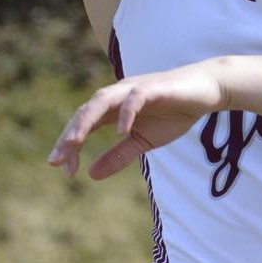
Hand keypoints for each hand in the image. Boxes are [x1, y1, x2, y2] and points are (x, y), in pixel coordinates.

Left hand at [49, 62, 226, 180]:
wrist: (205, 91)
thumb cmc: (174, 113)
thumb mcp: (143, 142)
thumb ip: (118, 156)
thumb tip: (91, 175)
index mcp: (112, 109)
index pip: (83, 125)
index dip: (70, 147)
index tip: (65, 171)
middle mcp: (117, 96)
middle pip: (85, 112)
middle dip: (69, 135)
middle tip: (57, 160)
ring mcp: (134, 89)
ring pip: (102, 100)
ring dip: (86, 120)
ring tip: (75, 142)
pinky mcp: (154, 87)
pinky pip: (135, 98)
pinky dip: (125, 112)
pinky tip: (120, 131)